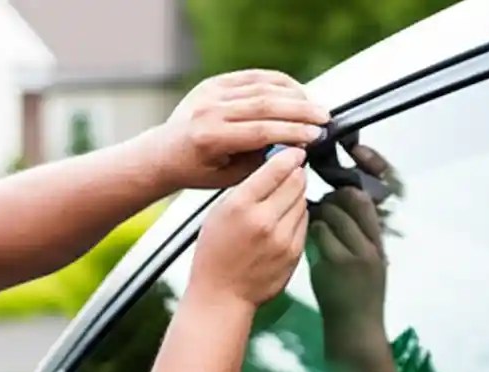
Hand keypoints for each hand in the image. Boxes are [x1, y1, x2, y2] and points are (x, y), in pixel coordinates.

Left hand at [148, 69, 329, 189]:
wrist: (164, 153)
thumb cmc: (196, 171)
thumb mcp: (228, 177)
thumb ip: (260, 163)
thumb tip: (294, 148)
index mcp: (211, 138)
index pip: (261, 131)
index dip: (293, 132)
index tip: (316, 136)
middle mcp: (209, 111)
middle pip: (265, 104)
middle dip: (300, 111)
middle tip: (324, 119)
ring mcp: (211, 93)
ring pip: (262, 87)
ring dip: (294, 95)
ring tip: (315, 106)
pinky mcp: (214, 82)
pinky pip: (253, 77)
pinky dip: (278, 82)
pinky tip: (297, 91)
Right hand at [188, 146, 307, 309]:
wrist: (222, 296)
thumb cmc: (214, 255)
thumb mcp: (218, 214)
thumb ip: (245, 189)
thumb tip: (274, 167)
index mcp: (240, 206)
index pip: (276, 168)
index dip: (289, 156)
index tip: (294, 151)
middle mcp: (264, 220)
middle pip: (296, 181)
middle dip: (295, 174)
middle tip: (290, 172)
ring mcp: (282, 238)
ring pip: (303, 200)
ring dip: (297, 195)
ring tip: (281, 201)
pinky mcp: (294, 252)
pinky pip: (305, 222)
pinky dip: (297, 216)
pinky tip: (282, 222)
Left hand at [309, 187, 387, 334]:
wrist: (356, 328)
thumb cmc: (361, 297)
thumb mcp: (373, 265)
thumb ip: (362, 240)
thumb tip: (343, 211)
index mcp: (379, 245)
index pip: (366, 204)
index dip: (348, 193)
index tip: (335, 195)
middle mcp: (369, 247)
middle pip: (349, 204)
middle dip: (330, 199)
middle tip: (318, 203)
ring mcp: (350, 255)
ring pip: (332, 216)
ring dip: (318, 212)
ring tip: (311, 218)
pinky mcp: (331, 265)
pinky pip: (318, 234)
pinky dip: (311, 229)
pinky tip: (305, 233)